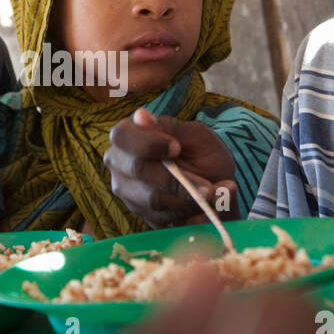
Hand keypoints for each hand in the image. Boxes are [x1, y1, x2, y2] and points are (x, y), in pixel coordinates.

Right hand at [104, 109, 238, 228]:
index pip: (123, 136)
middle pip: (137, 170)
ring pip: (152, 198)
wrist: (214, 188)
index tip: (176, 148)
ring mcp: (126, 190)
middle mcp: (119, 162)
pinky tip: (201, 205)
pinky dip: (187, 213)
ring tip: (212, 193)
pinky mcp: (138, 213)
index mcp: (128, 135)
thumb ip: (171, 127)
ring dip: (187, 198)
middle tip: (206, 184)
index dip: (148, 143)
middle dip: (176, 178)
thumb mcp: (196, 136)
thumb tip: (140, 116)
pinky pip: (161, 218)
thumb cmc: (203, 155)